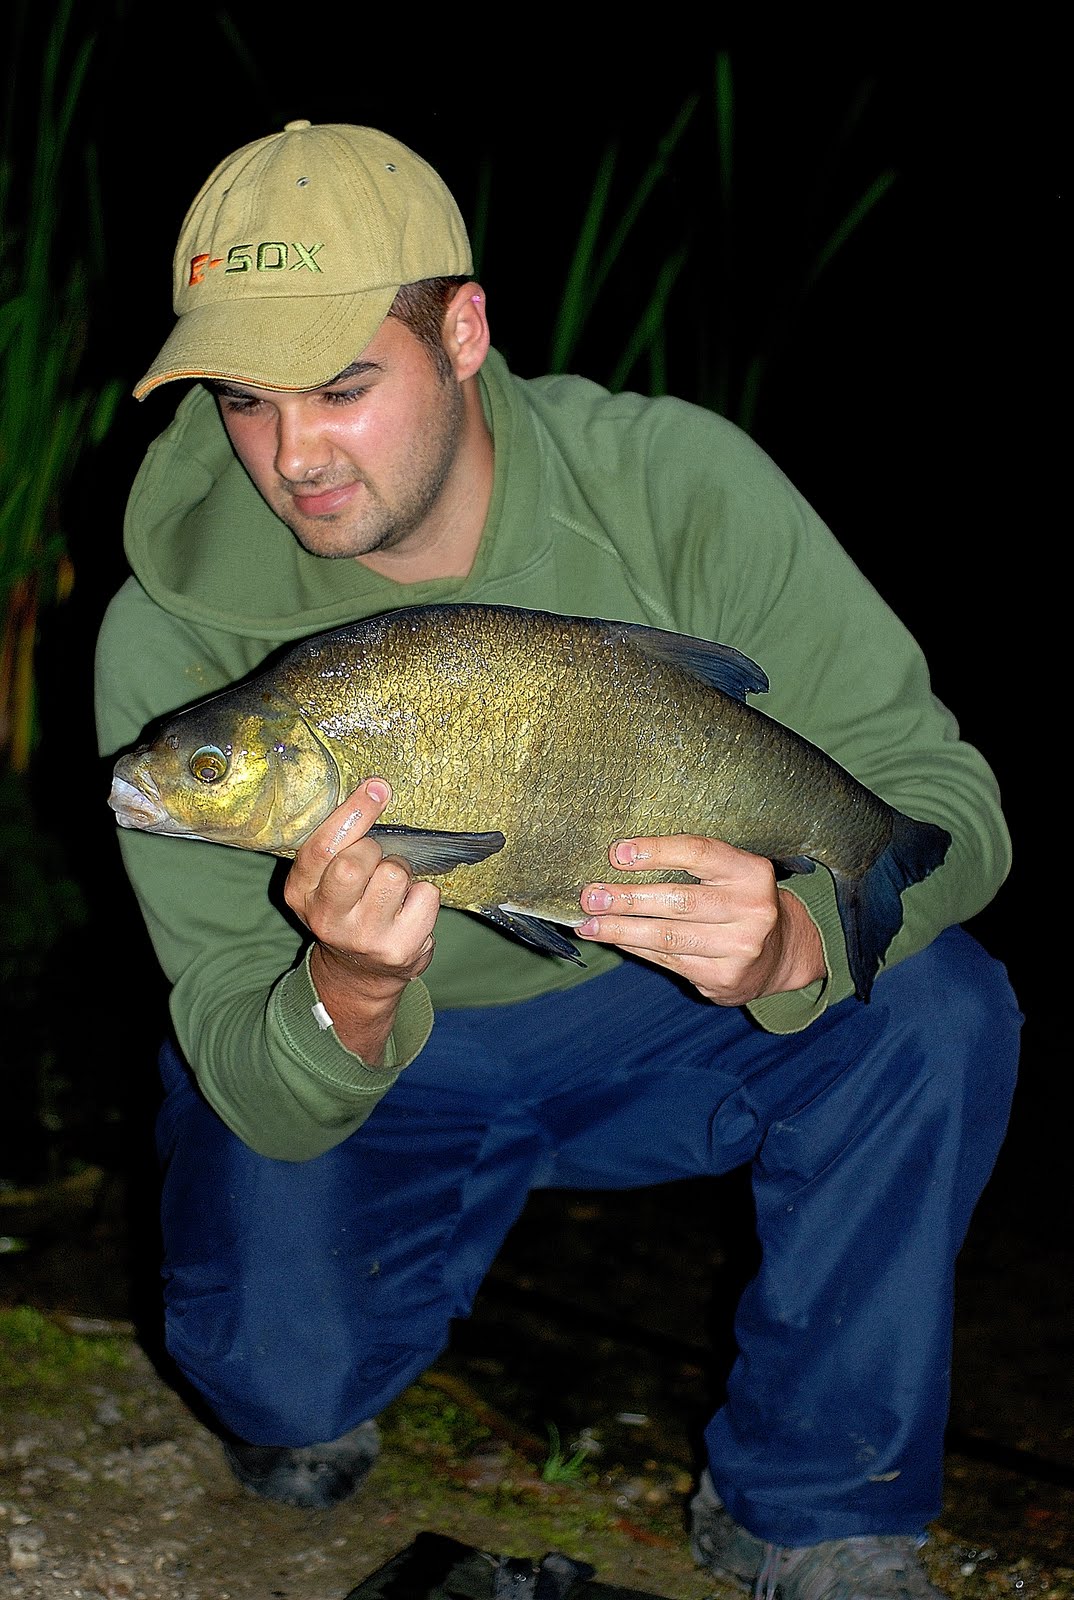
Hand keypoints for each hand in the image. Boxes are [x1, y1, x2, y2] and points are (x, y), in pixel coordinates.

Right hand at [283, 778, 439, 1059]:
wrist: (360, 974)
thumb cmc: (346, 909)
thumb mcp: (322, 880)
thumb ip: (338, 841)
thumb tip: (376, 787)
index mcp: (300, 893)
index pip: (322, 847)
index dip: (353, 813)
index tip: (378, 787)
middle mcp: (326, 919)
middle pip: (358, 859)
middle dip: (375, 850)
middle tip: (376, 864)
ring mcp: (363, 938)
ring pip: (395, 873)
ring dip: (401, 872)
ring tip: (392, 891)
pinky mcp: (399, 950)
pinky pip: (426, 894)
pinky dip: (424, 895)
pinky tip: (408, 911)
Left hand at [576, 834, 825, 1005]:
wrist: (780, 955)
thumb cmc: (739, 903)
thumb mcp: (730, 874)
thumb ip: (689, 865)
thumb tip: (620, 859)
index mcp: (751, 873)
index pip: (697, 853)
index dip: (654, 852)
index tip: (616, 854)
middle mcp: (751, 910)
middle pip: (678, 900)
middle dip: (628, 898)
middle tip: (591, 896)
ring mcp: (739, 947)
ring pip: (668, 936)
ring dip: (621, 930)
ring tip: (589, 924)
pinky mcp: (724, 977)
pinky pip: (668, 959)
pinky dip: (636, 948)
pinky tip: (613, 940)